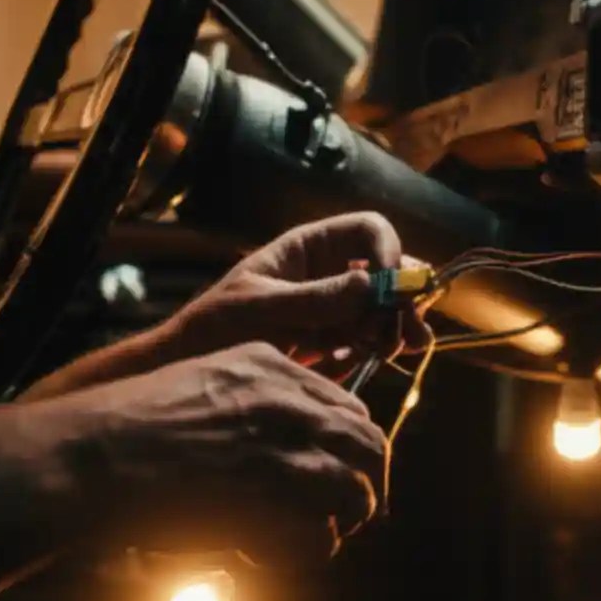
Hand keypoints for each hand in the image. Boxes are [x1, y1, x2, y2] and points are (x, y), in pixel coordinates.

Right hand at [0, 342, 385, 561]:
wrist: (91, 453)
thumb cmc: (126, 428)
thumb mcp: (199, 385)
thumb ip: (249, 403)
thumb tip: (277, 448)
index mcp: (270, 366)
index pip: (347, 406)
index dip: (350, 447)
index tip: (340, 473)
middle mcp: (290, 400)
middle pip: (369, 444)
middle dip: (364, 484)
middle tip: (346, 515)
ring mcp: (289, 443)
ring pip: (357, 491)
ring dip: (339, 523)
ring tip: (305, 540)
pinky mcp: (278, 493)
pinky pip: (323, 536)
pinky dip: (304, 555)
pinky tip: (267, 554)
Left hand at [165, 211, 426, 365]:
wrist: (190, 370)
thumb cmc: (214, 327)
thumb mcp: (260, 308)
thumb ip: (314, 298)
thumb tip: (369, 284)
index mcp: (311, 247)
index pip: (369, 231)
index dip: (388, 253)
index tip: (391, 290)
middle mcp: (329, 272)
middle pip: (388, 272)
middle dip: (402, 302)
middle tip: (410, 338)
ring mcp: (333, 308)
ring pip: (384, 310)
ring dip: (392, 331)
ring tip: (384, 353)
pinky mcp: (331, 341)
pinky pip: (366, 342)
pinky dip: (366, 353)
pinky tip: (340, 363)